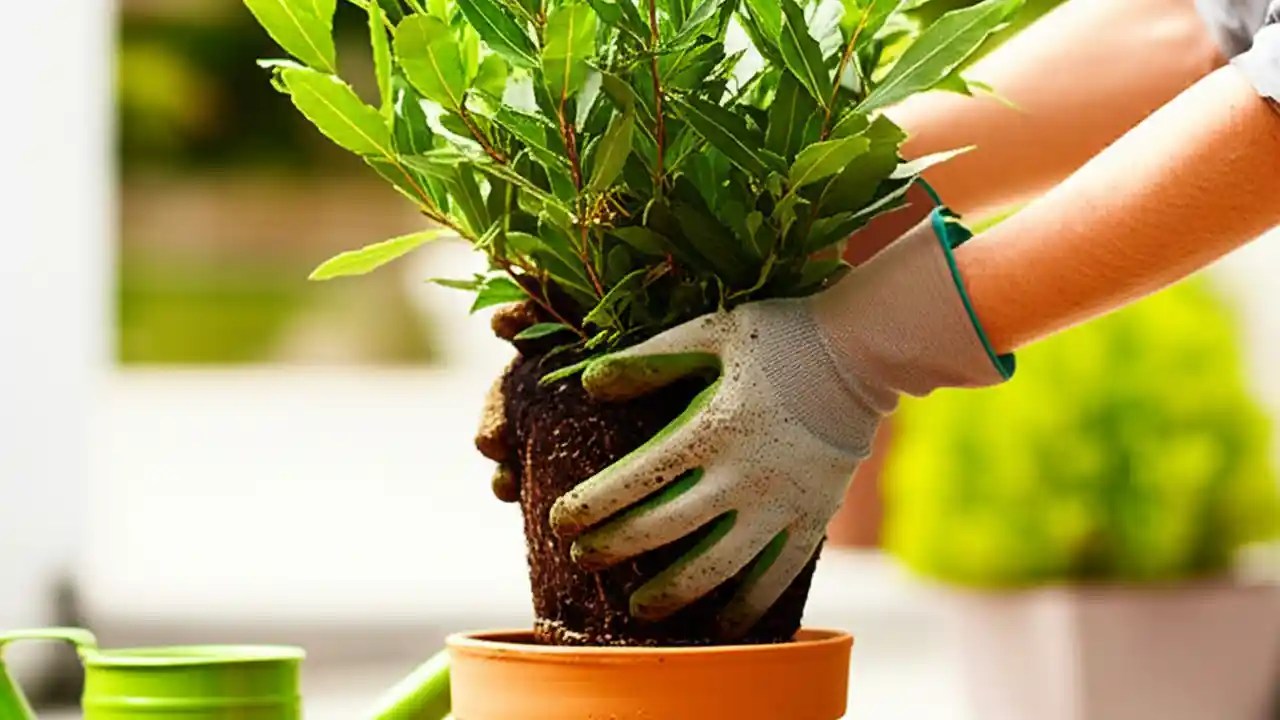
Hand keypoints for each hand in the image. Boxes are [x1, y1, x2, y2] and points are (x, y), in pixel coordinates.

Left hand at [550, 208, 1013, 638]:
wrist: (861, 354)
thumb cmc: (779, 337)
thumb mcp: (710, 333)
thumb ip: (650, 359)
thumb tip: (589, 384)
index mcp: (711, 428)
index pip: (634, 480)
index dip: (591, 505)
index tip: (561, 522)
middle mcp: (742, 475)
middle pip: (664, 529)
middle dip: (616, 548)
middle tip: (583, 560)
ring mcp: (780, 504)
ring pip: (716, 567)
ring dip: (672, 591)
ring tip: (639, 608)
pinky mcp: (812, 519)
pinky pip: (777, 575)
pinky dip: (747, 605)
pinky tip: (721, 622)